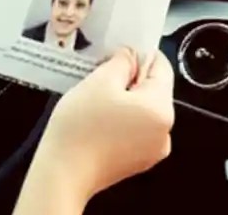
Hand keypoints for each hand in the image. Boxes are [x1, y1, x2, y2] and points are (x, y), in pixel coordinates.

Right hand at [33, 48, 174, 199]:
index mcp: (161, 109)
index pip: (161, 67)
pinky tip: (98, 120)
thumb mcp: (100, 81)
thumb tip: (131, 55)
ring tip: (96, 101)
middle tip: (100, 78)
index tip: (119, 53)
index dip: (140, 54)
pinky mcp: (138, 161)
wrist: (63, 175)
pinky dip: (121, 120)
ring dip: (124, 100)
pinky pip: (135, 129)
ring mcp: (152, 150)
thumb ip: (122, 61)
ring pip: (143, 110)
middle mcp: (164, 131)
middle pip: (153, 90)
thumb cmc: (81, 128)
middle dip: (129, 80)